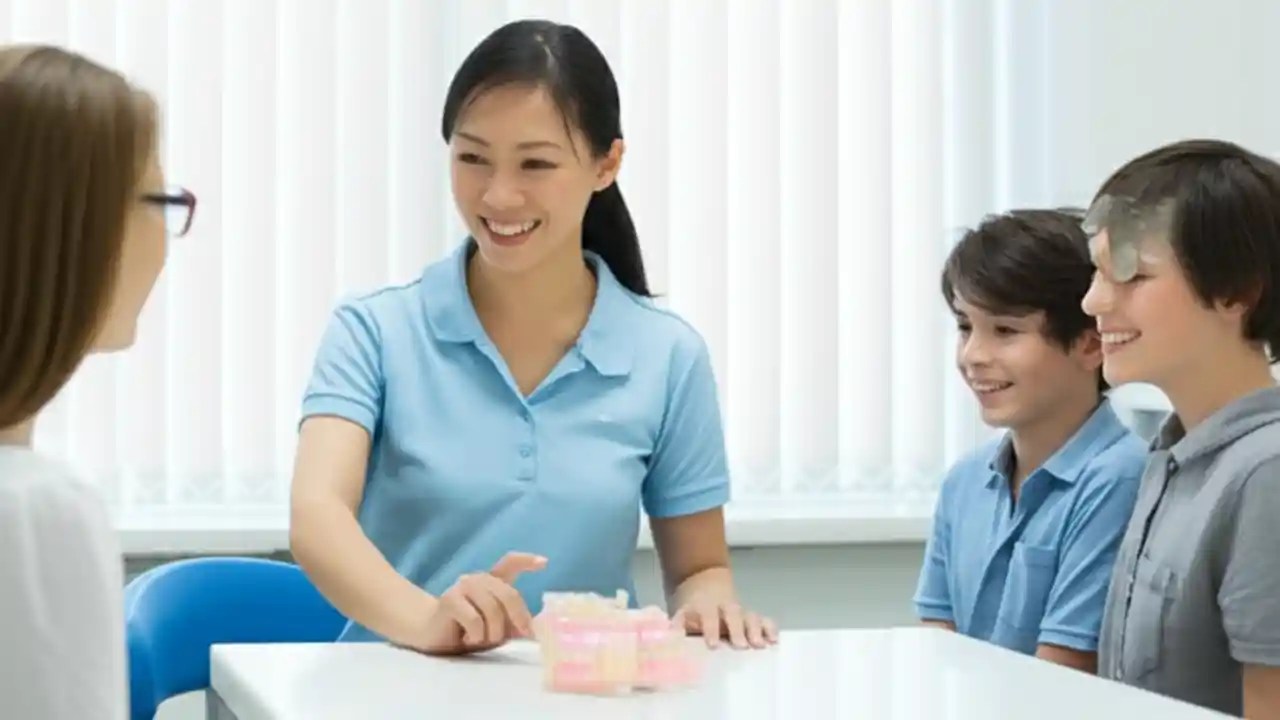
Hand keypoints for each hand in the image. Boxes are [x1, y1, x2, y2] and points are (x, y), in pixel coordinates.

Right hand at [413, 552, 546, 655]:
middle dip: (519, 617)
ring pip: (493, 610)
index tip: (544, 562)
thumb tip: (532, 631)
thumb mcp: (495, 628)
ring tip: (482, 639)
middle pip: (509, 594)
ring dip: (493, 633)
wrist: (430, 634)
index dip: (526, 561)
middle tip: (523, 635)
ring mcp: (463, 586)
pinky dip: (476, 635)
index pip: (509, 563)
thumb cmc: (466, 631)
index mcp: (491, 581)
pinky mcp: (450, 600)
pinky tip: (466, 637)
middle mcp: (478, 579)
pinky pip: (475, 620)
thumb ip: (511, 624)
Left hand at [673, 597, 777, 649]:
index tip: (713, 644)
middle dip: (737, 629)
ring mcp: (740, 612)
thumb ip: (676, 627)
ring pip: (750, 615)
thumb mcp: (679, 616)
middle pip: (732, 614)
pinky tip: (774, 639)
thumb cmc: (691, 613)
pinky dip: (770, 628)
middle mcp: (724, 608)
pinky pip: (763, 620)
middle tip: (741, 645)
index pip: (707, 616)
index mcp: (704, 608)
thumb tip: (668, 638)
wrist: (702, 585)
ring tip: (760, 644)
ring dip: (756, 629)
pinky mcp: (751, 617)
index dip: (710, 629)